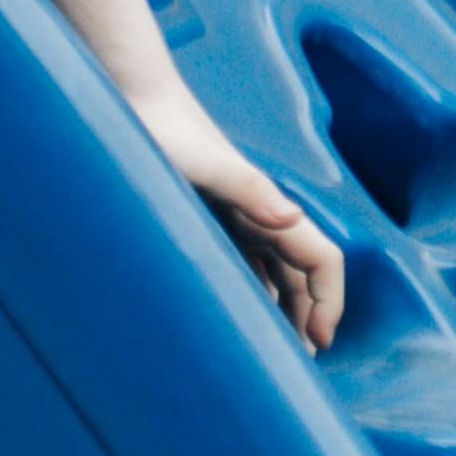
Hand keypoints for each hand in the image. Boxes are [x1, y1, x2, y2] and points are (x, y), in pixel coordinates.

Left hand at [130, 74, 342, 350]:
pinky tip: (243, 309)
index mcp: (266, 206)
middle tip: (298, 361)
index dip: (328, 301)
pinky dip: (253, 286)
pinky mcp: (205, 211)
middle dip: (308, 316)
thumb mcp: (208, 165)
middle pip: (301, 272)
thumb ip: (249, 190)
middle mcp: (257, 211)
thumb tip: (292, 217)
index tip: (318, 343)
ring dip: (282, 305)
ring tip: (276, 346)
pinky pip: (242, 258)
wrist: (127, 95)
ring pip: (273, 269)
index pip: (321, 259)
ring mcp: (232, 212)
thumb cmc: (162, 128)